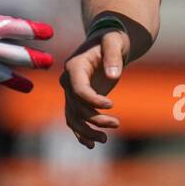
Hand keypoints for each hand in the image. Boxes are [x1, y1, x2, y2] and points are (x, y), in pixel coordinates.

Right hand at [60, 26, 130, 147]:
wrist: (106, 42)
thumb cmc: (111, 40)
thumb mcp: (115, 42)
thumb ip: (114, 56)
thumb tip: (113, 76)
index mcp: (74, 67)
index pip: (78, 90)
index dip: (93, 101)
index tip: (112, 105)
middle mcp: (68, 81)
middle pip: (77, 107)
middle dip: (95, 119)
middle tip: (117, 123)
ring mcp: (71, 92)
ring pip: (73, 117)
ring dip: (87, 131)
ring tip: (105, 140)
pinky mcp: (77, 100)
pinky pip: (74, 119)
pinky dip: (80, 133)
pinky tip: (91, 145)